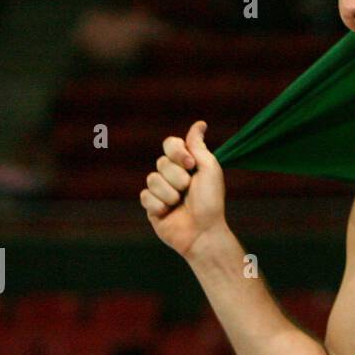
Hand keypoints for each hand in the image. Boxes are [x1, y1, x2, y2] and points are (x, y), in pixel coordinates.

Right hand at [140, 120, 227, 257]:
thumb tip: (200, 124)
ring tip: (180, 203)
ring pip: (152, 179)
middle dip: (177, 177)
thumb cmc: (210, 200)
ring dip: (169, 193)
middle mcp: (172, 175)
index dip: (177, 152)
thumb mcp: (209, 169)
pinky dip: (159, 204)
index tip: (190, 164)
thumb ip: (198, 146)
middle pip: (161, 162)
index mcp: (187, 164)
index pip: (170, 144)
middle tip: (188, 189)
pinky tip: (168, 213)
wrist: (202, 231)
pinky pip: (145, 196)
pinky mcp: (151, 206)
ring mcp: (160, 190)